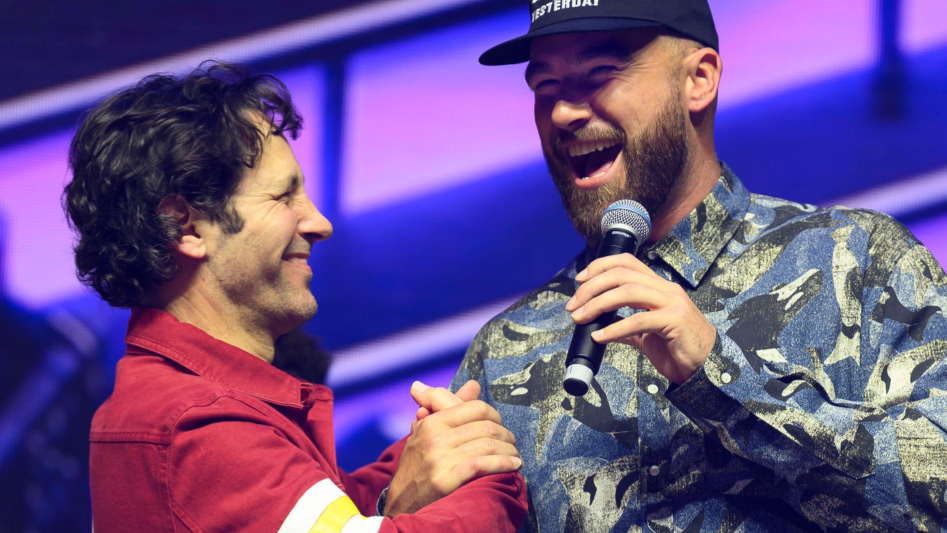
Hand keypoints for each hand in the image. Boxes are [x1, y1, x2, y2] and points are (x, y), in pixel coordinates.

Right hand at [385, 382, 521, 516]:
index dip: (494, 415)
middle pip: (485, 427)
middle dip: (505, 435)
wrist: (401, 501)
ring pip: (487, 445)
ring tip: (515, 455)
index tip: (500, 425)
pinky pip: (483, 465)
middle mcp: (435, 438)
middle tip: (511, 442)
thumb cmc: (418, 464)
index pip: (474, 408)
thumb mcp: (427, 431)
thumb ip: (450, 407)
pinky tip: (513, 466)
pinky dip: (503, 464)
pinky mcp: (446, 481)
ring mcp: (440, 459)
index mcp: (432, 423)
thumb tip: (473, 384)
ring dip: (508, 450)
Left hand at [565, 253, 715, 384]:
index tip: (579, 281)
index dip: (600, 266)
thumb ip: (627, 328)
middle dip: (591, 287)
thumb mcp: (647, 335)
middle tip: (573, 305)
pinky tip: (600, 336)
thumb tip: (602, 327)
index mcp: (659, 287)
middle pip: (621, 275)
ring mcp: (672, 303)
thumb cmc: (678, 349)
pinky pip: (638, 321)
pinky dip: (614, 328)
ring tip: (580, 318)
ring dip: (597, 304)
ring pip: (627, 292)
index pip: (627, 262)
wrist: (705, 367)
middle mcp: (665, 289)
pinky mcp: (674, 321)